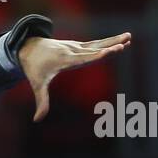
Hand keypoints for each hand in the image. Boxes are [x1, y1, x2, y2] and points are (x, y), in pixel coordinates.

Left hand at [18, 32, 132, 121]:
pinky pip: (96, 43)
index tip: (107, 52)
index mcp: (64, 60)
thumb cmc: (34, 68)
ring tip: (129, 37)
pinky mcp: (78, 45)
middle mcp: (73, 51)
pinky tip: (121, 41)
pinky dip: (108, 42)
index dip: (95, 56)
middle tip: (124, 43)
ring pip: (97, 43)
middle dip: (109, 46)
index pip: (82, 58)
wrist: (28, 47)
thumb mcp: (37, 85)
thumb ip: (41, 102)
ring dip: (113, 40)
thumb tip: (37, 120)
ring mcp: (76, 46)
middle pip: (94, 49)